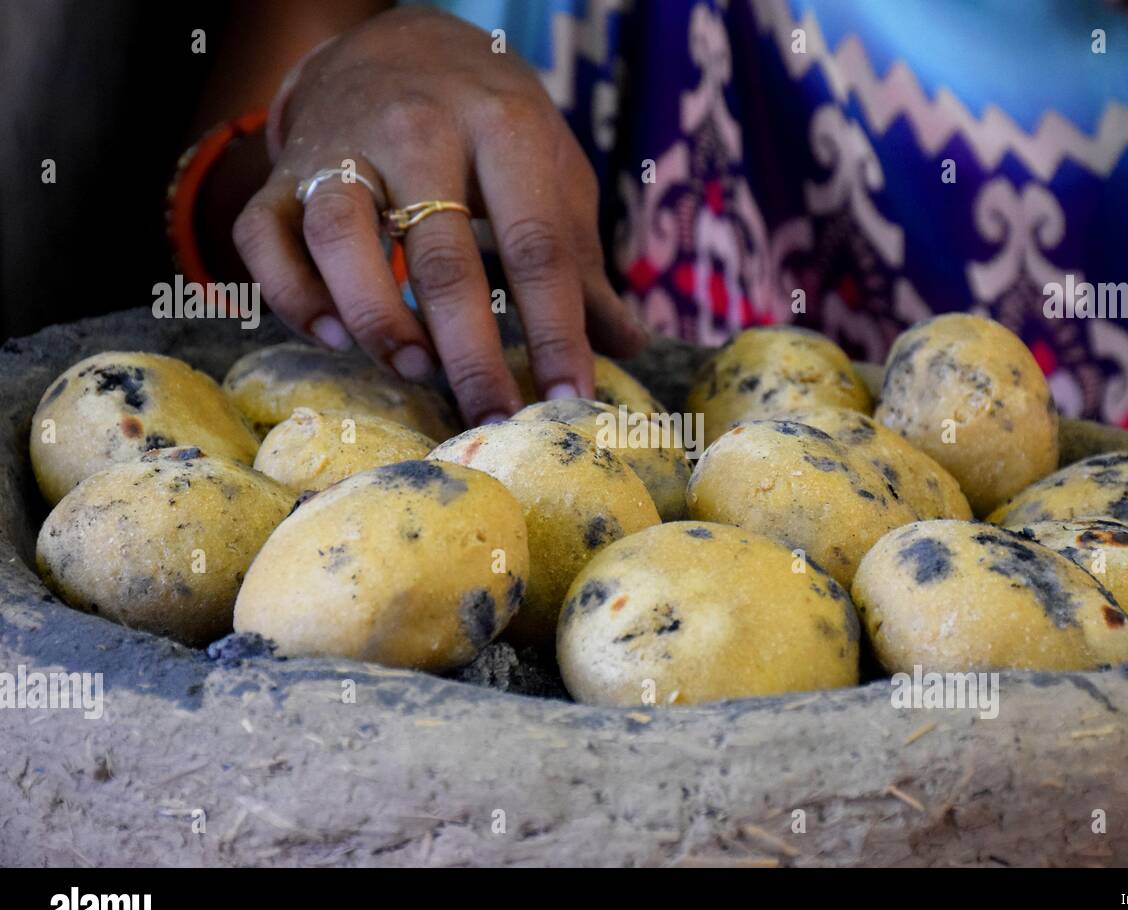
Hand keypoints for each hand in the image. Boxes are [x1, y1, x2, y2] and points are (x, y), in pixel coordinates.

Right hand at [233, 7, 645, 424]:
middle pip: (443, 253)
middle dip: (471, 350)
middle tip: (493, 419)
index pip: (536, 246)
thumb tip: (630, 344)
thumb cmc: (492, 125)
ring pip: (341, 234)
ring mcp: (342, 149)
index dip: (555, 331)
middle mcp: (419, 132)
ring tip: (413, 369)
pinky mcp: (282, 173)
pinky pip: (265, 235)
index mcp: (503, 130)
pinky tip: (332, 338)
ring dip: (376, 314)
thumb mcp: (551, 172)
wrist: (396, 41)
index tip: (569, 401)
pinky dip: (291, 291)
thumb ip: (580, 261)